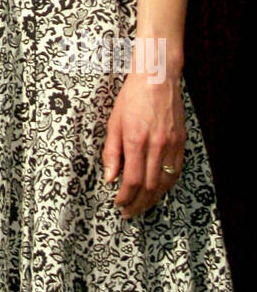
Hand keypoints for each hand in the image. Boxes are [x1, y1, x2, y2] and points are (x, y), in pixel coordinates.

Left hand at [101, 54, 184, 219]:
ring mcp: (171, 145)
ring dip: (153, 199)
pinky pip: (175, 171)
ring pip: (165, 182)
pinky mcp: (181, 142)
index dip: (125, 197)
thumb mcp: (114, 122)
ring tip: (141, 207)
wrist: (157, 78)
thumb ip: (112, 151)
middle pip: (149, 186)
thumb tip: (109, 177)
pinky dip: (166, 185)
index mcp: (136, 140)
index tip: (118, 204)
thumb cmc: (132, 97)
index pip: (132, 180)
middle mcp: (157, 145)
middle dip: (137, 204)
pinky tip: (158, 191)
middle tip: (128, 213)